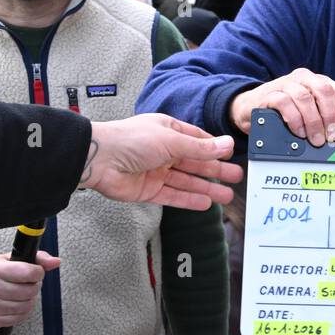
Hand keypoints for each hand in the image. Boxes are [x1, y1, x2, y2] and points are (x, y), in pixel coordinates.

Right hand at [0, 251, 59, 328]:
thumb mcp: (11, 258)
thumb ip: (37, 258)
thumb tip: (55, 262)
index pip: (30, 273)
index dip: (38, 273)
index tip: (35, 273)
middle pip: (30, 292)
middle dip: (34, 287)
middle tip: (28, 284)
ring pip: (27, 306)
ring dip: (29, 300)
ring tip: (22, 294)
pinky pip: (19, 318)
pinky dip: (23, 312)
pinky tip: (16, 304)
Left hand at [82, 114, 241, 209]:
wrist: (99, 159)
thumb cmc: (130, 140)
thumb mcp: (172, 140)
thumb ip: (200, 147)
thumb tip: (226, 144)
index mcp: (168, 131)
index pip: (197, 140)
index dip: (214, 148)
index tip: (231, 155)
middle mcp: (163, 151)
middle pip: (195, 162)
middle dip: (215, 170)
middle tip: (235, 177)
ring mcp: (156, 171)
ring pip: (186, 181)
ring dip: (206, 188)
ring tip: (226, 196)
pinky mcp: (148, 190)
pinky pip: (173, 196)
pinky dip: (188, 200)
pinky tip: (205, 203)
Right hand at [229, 68, 334, 144]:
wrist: (250, 107)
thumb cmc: (284, 112)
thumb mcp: (308, 112)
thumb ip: (324, 117)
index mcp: (319, 81)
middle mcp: (304, 79)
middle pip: (325, 91)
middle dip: (331, 116)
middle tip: (331, 136)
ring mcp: (286, 83)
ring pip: (305, 98)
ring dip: (313, 121)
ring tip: (316, 139)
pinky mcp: (270, 94)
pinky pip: (285, 103)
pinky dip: (295, 120)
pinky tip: (298, 132)